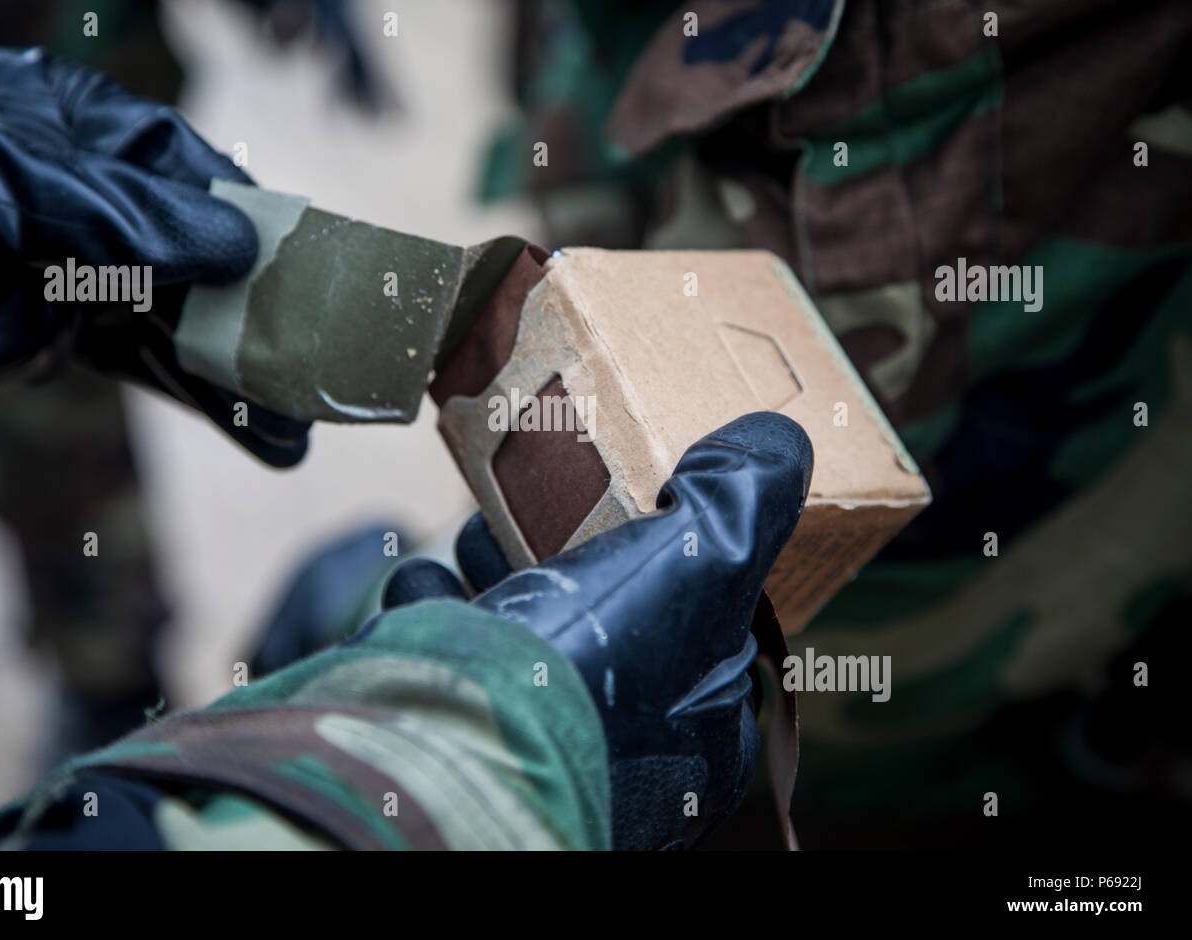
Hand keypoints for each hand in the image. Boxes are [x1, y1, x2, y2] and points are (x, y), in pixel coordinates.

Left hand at [0, 46, 308, 465]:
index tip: (322, 284)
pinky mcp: (71, 335)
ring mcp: (87, 270)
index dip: (264, 233)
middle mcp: (99, 197)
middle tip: (332, 375)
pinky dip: (210, 401)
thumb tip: (238, 246)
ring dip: (251, 377)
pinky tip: (264, 437)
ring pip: (191, 324)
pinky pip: (156, 368)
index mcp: (84, 131)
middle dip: (271, 320)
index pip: (198, 177)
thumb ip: (113, 210)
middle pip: (210, 258)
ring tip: (307, 428)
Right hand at [382, 411, 813, 848]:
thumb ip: (746, 499)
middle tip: (547, 502)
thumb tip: (777, 441)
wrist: (454, 747)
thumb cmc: (595, 669)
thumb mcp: (701, 562)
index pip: (710, 629)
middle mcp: (622, 757)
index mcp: (698, 731)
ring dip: (496, 574)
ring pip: (520, 643)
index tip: (644, 498)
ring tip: (477, 527)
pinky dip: (433, 612)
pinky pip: (445, 664)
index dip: (681, 556)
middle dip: (570, 552)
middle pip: (605, 625)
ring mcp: (536, 749)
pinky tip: (421, 576)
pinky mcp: (455, 736)